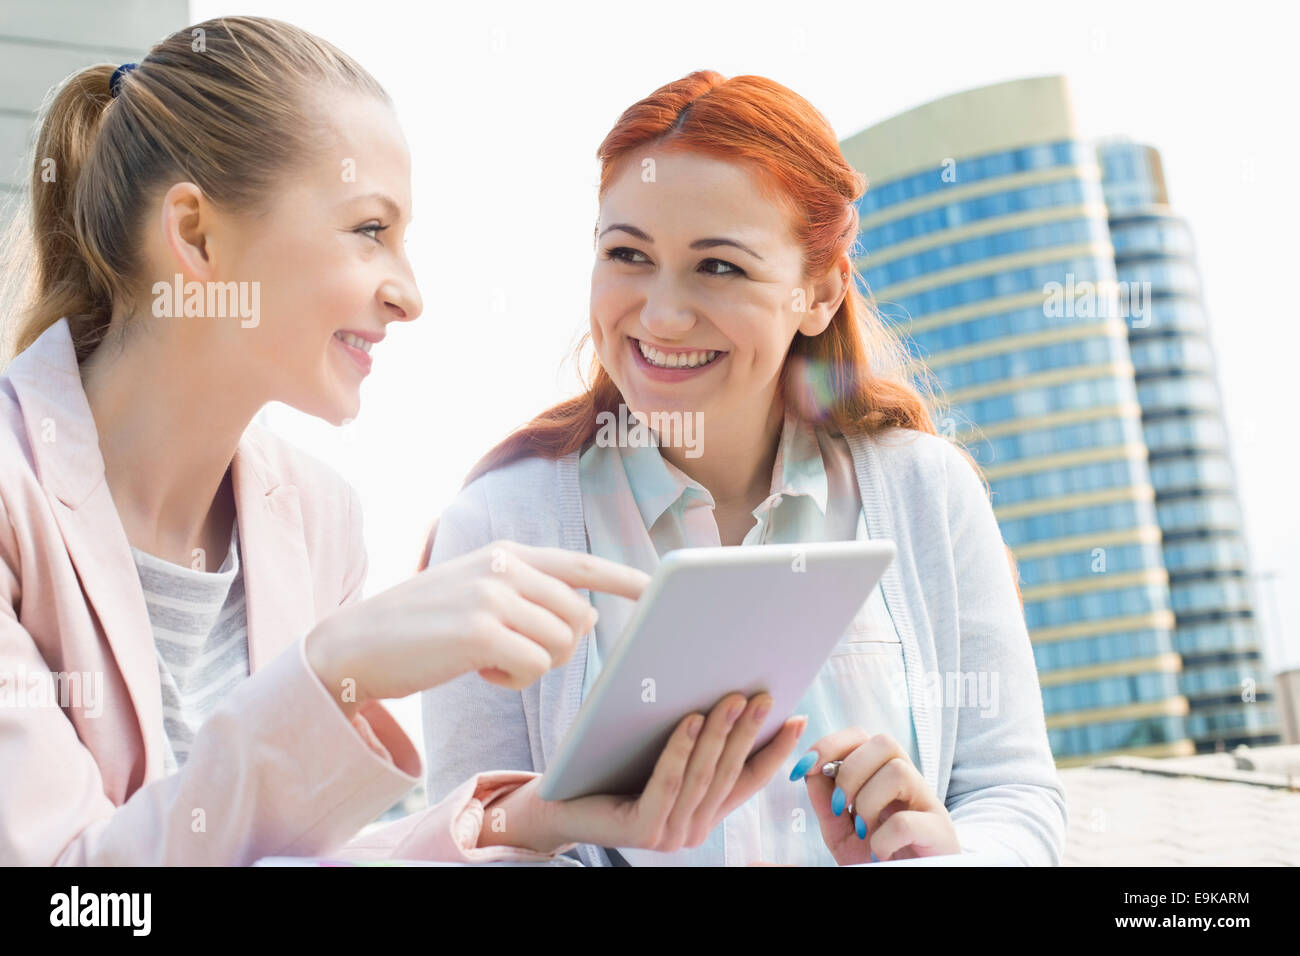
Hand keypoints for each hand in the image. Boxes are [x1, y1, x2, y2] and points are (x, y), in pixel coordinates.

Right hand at [305, 540, 649, 715]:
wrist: (355, 646)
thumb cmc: (420, 628)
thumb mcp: (474, 592)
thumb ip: (526, 595)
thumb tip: (585, 619)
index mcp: (506, 554)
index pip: (579, 564)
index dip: (621, 578)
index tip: (656, 587)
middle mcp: (504, 567)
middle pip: (577, 618)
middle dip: (558, 648)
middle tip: (511, 656)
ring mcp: (491, 596)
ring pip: (561, 645)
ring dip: (533, 666)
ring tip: (487, 660)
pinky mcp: (479, 631)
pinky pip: (535, 667)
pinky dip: (513, 681)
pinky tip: (478, 672)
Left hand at [481, 692, 806, 854]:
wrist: (556, 806)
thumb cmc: (607, 772)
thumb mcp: (660, 756)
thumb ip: (694, 745)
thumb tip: (729, 698)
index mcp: (705, 813)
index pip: (749, 780)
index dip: (775, 751)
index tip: (797, 718)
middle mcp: (693, 829)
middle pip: (729, 773)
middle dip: (750, 732)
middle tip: (766, 697)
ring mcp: (670, 834)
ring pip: (703, 776)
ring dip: (721, 735)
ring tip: (733, 699)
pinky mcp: (642, 830)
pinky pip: (667, 784)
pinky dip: (681, 750)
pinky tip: (691, 719)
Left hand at [792, 728, 959, 863]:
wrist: (907, 882)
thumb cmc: (876, 856)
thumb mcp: (840, 830)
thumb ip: (825, 802)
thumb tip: (810, 771)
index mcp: (882, 775)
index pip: (860, 737)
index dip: (829, 745)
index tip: (803, 768)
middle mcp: (909, 781)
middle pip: (884, 742)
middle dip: (850, 771)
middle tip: (840, 806)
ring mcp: (927, 803)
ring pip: (898, 771)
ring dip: (868, 802)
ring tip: (864, 830)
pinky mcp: (940, 832)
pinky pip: (906, 821)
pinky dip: (882, 839)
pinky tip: (879, 852)